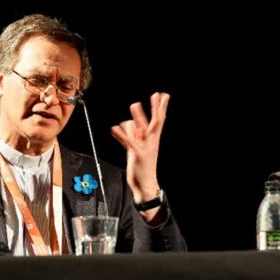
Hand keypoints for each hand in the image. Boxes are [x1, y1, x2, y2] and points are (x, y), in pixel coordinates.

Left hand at [111, 92, 169, 220]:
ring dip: (138, 117)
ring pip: (142, 129)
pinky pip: (129, 142)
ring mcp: (145, 147)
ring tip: (134, 105)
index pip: (159, 120)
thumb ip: (133, 135)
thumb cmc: (142, 166)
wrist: (146, 185)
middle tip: (156, 95)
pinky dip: (121, 134)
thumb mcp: (137, 148)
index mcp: (153, 139)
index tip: (164, 96)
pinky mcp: (136, 154)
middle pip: (155, 121)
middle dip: (155, 108)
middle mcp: (151, 142)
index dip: (161, 107)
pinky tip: (114, 128)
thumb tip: (127, 122)